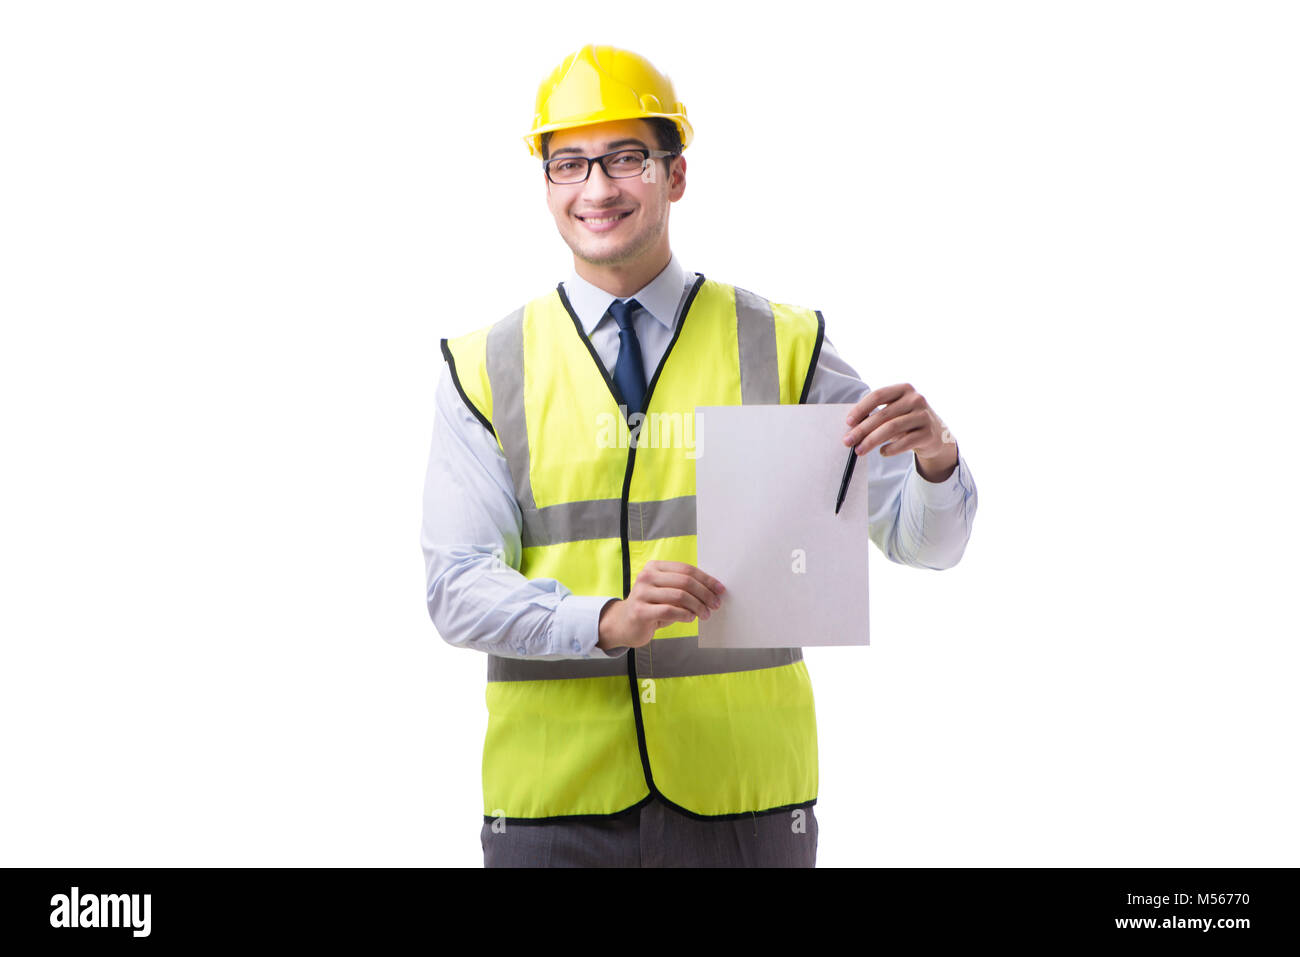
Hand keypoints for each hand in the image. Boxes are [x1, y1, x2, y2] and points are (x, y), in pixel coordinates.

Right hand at [597, 561, 725, 650]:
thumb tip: (713, 590)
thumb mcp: (666, 592)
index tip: (720, 590)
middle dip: (705, 594)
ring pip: (679, 596)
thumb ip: (683, 588)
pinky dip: (684, 615)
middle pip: (685, 581)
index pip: (686, 569)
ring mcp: (641, 593)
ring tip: (705, 614)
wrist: (624, 624)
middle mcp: (646, 576)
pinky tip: (691, 618)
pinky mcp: (640, 611)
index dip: (706, 579)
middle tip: (715, 605)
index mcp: (654, 567)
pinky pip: (669, 610)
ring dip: (698, 606)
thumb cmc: (651, 607)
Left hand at [843, 382, 957, 480]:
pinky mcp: (928, 433)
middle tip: (848, 441)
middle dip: (862, 430)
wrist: (935, 434)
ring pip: (891, 429)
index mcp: (904, 389)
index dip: (861, 408)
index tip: (848, 422)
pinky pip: (905, 442)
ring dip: (871, 441)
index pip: (878, 395)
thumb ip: (877, 414)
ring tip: (860, 450)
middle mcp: (916, 399)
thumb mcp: (895, 411)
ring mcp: (923, 416)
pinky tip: (882, 452)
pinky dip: (890, 448)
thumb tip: (851, 428)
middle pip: (883, 415)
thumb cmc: (907, 421)